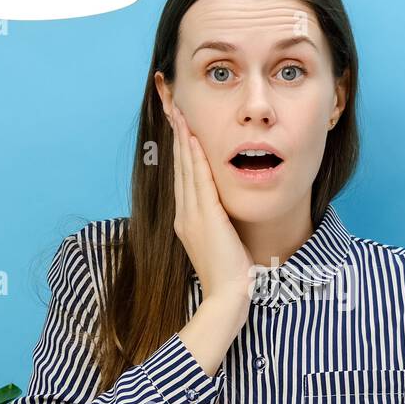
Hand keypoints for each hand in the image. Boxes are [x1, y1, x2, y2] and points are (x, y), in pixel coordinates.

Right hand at [166, 104, 254, 308]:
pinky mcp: (204, 217)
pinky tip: (193, 137)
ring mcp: (191, 215)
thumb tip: (227, 212)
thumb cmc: (232, 274)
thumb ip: (221, 223)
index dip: (181, 149)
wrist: (229, 296)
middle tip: (172, 107)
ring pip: (185, 167)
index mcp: (187, 220)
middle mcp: (184, 214)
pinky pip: (198, 179)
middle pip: (178, 166)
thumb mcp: (224, 242)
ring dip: (182, 137)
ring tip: (179, 112)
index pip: (183, 176)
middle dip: (176, 135)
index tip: (180, 126)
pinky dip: (194, 156)